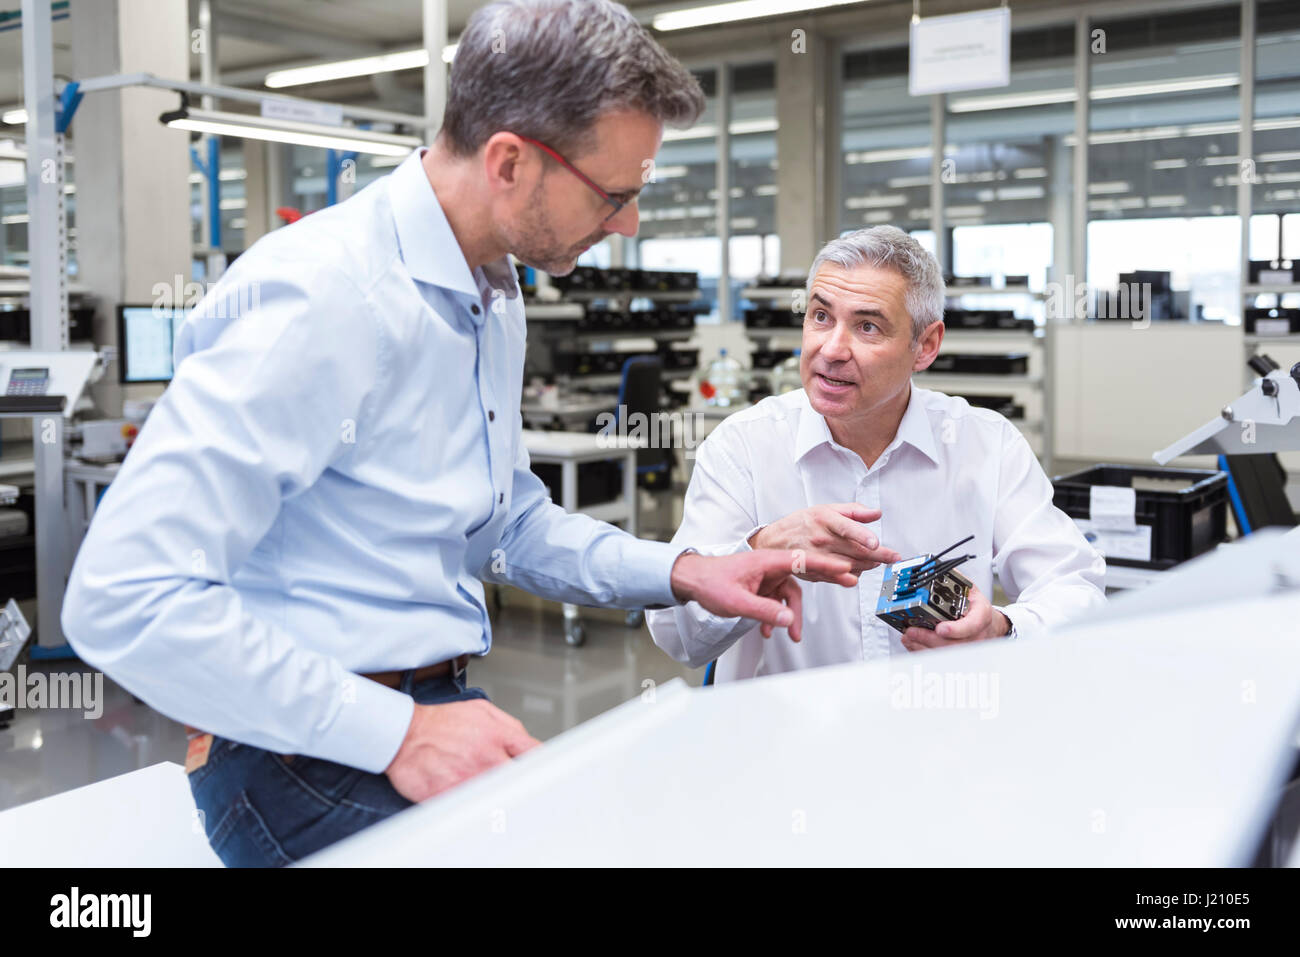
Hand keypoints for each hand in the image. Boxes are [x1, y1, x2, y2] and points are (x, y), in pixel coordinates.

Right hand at [385, 699, 539, 802]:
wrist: (404, 733)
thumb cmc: (442, 722)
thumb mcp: (481, 710)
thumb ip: (509, 726)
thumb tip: (526, 742)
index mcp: (498, 735)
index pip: (535, 754)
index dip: (541, 763)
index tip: (540, 769)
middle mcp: (487, 758)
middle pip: (521, 779)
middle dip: (521, 781)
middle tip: (514, 783)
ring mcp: (470, 779)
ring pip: (499, 796)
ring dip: (498, 795)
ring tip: (488, 788)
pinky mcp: (452, 796)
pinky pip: (473, 808)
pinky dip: (476, 806)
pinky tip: (470, 796)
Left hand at [670, 549, 857, 640]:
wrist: (691, 581)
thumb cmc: (710, 583)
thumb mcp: (737, 602)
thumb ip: (764, 611)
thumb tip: (788, 621)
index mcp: (767, 561)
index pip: (803, 559)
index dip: (827, 564)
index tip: (846, 568)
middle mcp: (770, 566)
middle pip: (804, 573)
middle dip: (825, 579)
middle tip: (849, 582)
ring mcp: (765, 576)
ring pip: (789, 594)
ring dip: (791, 615)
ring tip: (793, 636)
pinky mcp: (760, 587)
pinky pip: (775, 602)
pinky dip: (775, 616)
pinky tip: (768, 632)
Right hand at [748, 504, 900, 574]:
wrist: (773, 541)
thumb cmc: (801, 523)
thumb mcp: (825, 509)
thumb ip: (853, 511)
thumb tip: (876, 514)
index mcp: (824, 519)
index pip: (845, 527)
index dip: (861, 535)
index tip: (876, 542)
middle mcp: (820, 538)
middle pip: (853, 549)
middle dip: (878, 555)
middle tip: (893, 557)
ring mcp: (817, 557)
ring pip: (849, 564)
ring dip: (867, 565)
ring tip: (879, 562)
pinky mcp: (815, 571)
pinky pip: (838, 576)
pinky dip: (852, 574)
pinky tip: (861, 570)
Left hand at [900, 585, 1008, 651]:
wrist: (989, 625)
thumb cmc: (976, 607)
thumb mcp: (969, 588)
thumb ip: (953, 580)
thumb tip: (933, 568)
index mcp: (981, 615)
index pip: (971, 625)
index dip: (955, 629)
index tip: (940, 628)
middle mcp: (976, 635)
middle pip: (953, 644)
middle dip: (929, 638)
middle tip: (911, 631)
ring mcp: (967, 647)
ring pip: (944, 653)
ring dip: (922, 646)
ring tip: (907, 636)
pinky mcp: (957, 654)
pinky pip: (939, 657)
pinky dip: (923, 651)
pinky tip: (912, 644)